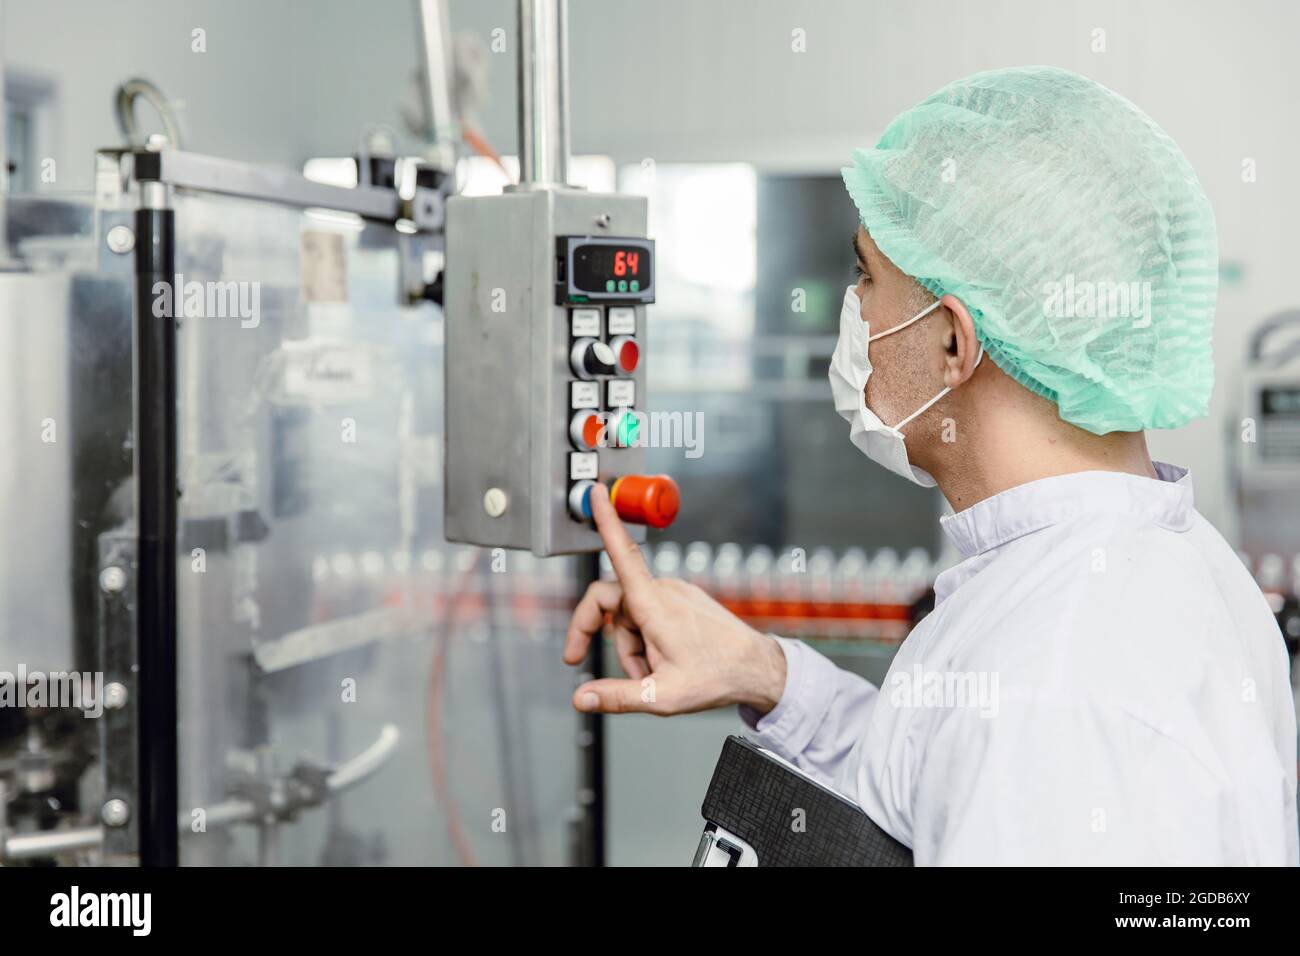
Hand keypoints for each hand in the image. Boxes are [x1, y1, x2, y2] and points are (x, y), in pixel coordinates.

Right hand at [562, 483, 786, 715]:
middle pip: (610, 601)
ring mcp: (675, 593)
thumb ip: (616, 696)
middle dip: (599, 634)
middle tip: (582, 662)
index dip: (605, 523)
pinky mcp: (683, 600)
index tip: (595, 493)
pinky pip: (648, 614)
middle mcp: (664, 591)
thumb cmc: (717, 677)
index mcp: (655, 605)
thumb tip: (580, 698)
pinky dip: (644, 639)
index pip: (623, 554)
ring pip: (628, 614)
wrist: (758, 669)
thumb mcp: (663, 697)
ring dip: (628, 645)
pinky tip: (663, 661)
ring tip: (652, 673)